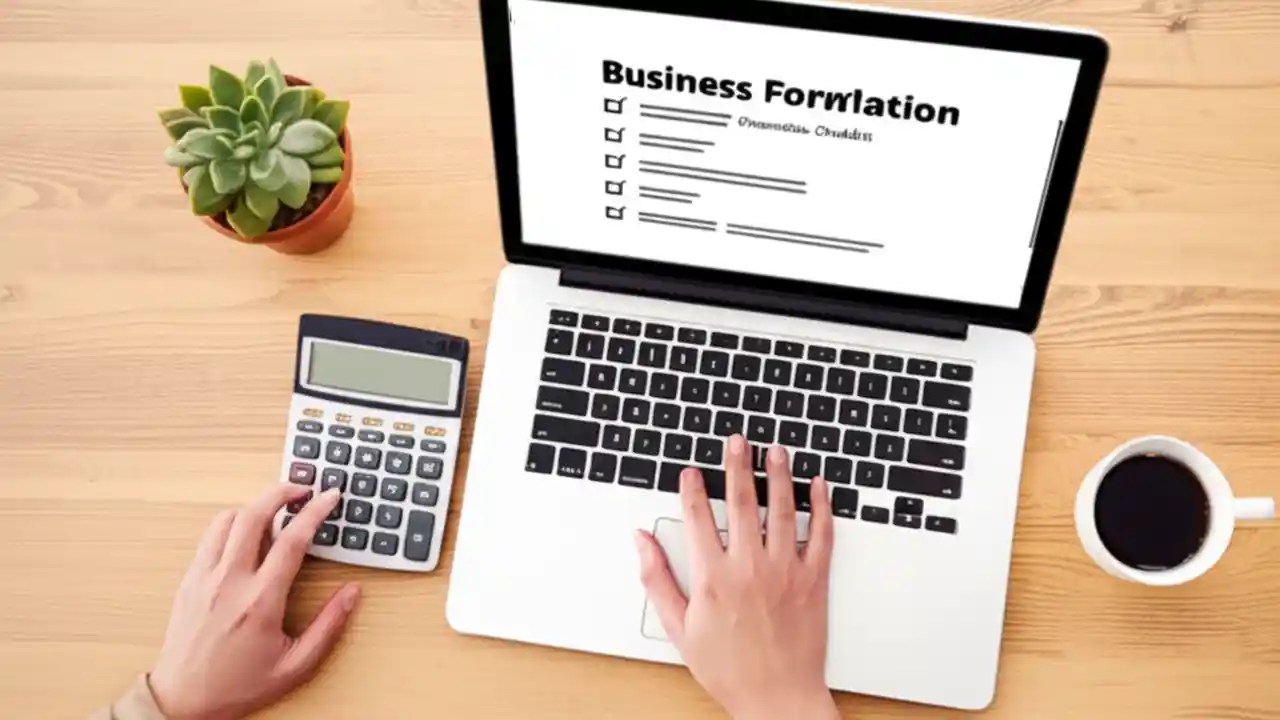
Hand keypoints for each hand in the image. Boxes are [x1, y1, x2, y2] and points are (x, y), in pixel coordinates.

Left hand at [149, 485, 360, 719]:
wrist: (183, 700)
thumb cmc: (238, 686)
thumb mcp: (295, 665)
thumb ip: (328, 626)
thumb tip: (352, 592)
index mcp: (260, 601)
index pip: (292, 541)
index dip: (315, 512)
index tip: (330, 496)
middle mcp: (230, 582)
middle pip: (254, 515)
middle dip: (281, 491)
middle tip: (302, 487)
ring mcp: (204, 578)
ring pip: (228, 519)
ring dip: (255, 505)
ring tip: (276, 507)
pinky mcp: (189, 580)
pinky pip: (210, 536)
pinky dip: (231, 522)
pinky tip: (246, 530)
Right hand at [635, 436, 837, 719]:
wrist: (777, 698)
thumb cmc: (728, 668)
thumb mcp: (679, 627)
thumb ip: (657, 579)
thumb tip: (641, 542)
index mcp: (713, 578)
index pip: (698, 518)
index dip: (693, 489)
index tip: (692, 470)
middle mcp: (749, 567)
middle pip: (742, 502)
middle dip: (738, 465)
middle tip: (737, 440)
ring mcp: (785, 571)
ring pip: (784, 510)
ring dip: (780, 475)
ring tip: (776, 451)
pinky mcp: (814, 580)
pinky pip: (821, 535)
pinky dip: (822, 507)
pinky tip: (819, 485)